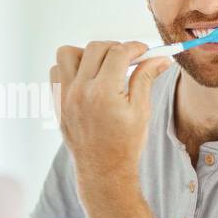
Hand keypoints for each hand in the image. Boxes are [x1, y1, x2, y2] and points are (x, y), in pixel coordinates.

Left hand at [50, 41, 171, 191]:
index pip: (118, 52)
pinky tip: (87, 79)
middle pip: (95, 48)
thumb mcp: (141, 110)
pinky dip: (70, 68)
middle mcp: (80, 91)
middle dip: (114, 48)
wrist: (103, 170)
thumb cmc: (126, 144)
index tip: (144, 51)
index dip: (135, 47)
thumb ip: (146, 78)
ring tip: (102, 67)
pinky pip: (56, 72)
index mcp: (104, 93)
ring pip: (67, 54)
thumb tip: (161, 57)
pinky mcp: (57, 102)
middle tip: (127, 59)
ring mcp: (65, 96)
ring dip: (86, 54)